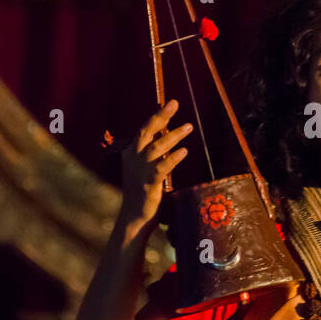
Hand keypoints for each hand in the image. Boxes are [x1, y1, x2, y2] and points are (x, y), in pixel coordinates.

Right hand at [119, 99, 191, 228]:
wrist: (134, 216)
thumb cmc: (143, 190)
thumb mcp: (146, 167)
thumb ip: (154, 153)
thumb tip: (168, 138)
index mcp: (131, 152)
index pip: (144, 129)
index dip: (157, 116)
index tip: (170, 103)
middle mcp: (133, 158)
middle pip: (146, 131)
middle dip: (161, 116)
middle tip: (175, 103)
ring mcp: (139, 171)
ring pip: (156, 147)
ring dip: (173, 136)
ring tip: (189, 126)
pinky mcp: (148, 184)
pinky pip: (161, 168)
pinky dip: (173, 158)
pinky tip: (184, 151)